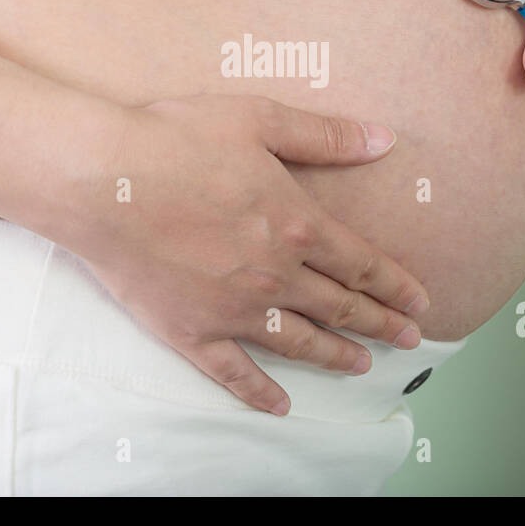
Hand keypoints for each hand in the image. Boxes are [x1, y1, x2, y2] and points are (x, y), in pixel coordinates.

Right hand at [61, 94, 428, 415]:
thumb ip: (324, 135)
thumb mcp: (259, 120)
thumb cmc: (176, 140)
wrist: (103, 180)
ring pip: (298, 342)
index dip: (396, 286)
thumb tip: (383, 138)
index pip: (363, 265)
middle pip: (340, 308)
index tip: (420, 304)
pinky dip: (259, 393)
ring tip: (360, 367)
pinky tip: (281, 405)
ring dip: (335, 356)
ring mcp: (234, 310)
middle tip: (408, 341)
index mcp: (298, 225)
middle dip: (380, 326)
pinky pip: (233, 372)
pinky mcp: (191, 332)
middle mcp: (276, 276)